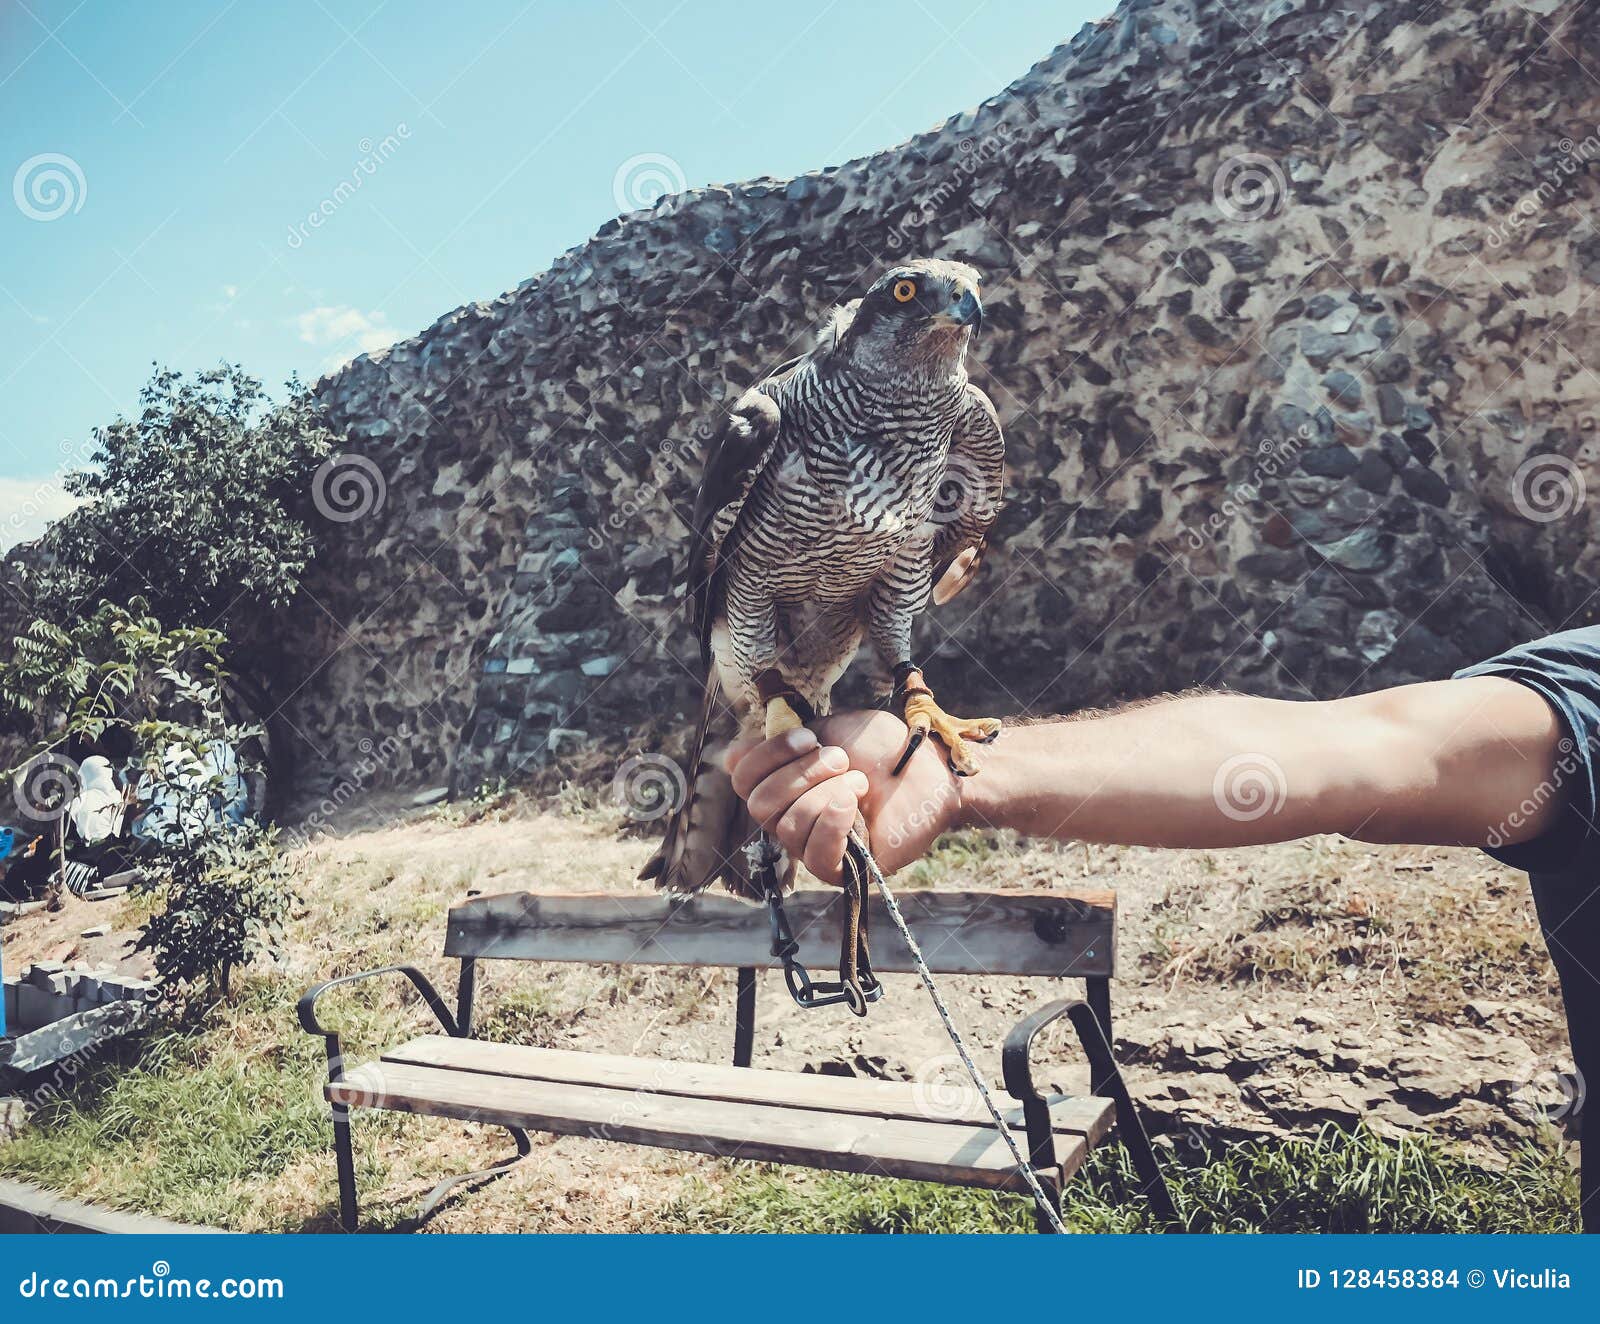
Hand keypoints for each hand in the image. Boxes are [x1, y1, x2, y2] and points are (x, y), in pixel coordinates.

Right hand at [726, 709, 962, 883]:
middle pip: (759, 804)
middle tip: (842, 760)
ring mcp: (813, 844)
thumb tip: (730, 757)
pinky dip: (831, 823)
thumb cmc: (882, 748)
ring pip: (787, 826)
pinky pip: (815, 856)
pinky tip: (852, 804)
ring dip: (827, 793)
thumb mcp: (827, 731)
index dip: (767, 754)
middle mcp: (789, 816)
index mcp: (781, 782)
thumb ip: (780, 743)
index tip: (808, 737)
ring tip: (861, 782)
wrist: (928, 768)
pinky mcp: (842, 869)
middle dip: (801, 774)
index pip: (742, 777)